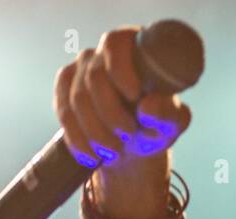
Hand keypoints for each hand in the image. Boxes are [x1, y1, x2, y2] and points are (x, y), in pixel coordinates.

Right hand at [52, 26, 192, 169]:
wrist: (133, 144)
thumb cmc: (157, 125)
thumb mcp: (172, 123)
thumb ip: (167, 114)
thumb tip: (147, 108)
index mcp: (133, 49)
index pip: (116, 45)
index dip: (121, 69)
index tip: (134, 96)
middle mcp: (102, 53)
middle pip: (94, 78)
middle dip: (111, 114)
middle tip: (128, 136)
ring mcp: (79, 69)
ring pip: (77, 99)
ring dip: (96, 131)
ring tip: (115, 152)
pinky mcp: (64, 89)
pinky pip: (64, 113)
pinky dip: (79, 139)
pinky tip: (92, 156)